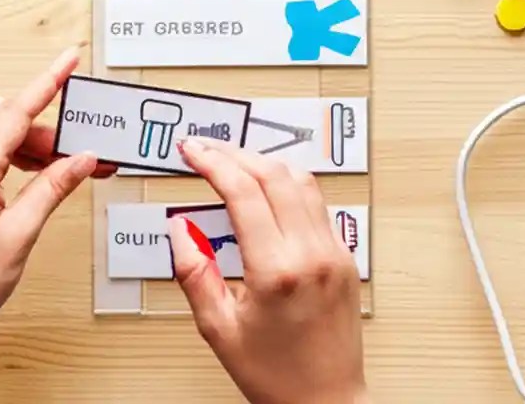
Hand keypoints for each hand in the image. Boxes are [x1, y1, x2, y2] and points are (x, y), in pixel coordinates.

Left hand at [0, 46, 114, 403]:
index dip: (47, 82)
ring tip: (58, 169)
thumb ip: (53, 187)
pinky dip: (5, 153)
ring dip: (25, 141)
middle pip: (2, 117)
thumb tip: (82, 158)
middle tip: (78, 150)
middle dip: (44, 127)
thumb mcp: (21, 235)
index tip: (68, 59)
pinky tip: (29, 176)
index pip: (15, 111)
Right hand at [170, 138, 366, 403]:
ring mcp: (334, 253)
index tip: (192, 150)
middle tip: (205, 147)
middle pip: (274, 174)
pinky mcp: (345, 259)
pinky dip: (289, 184)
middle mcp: (311, 254)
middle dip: (235, 152)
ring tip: (234, 159)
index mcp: (277, 271)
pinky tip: (268, 187)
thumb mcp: (218, 329)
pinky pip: (317, 204)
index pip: (243, 191)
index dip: (213, 162)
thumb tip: (179, 229)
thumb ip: (194, 273)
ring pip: (302, 181)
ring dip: (265, 162)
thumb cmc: (277, 376)